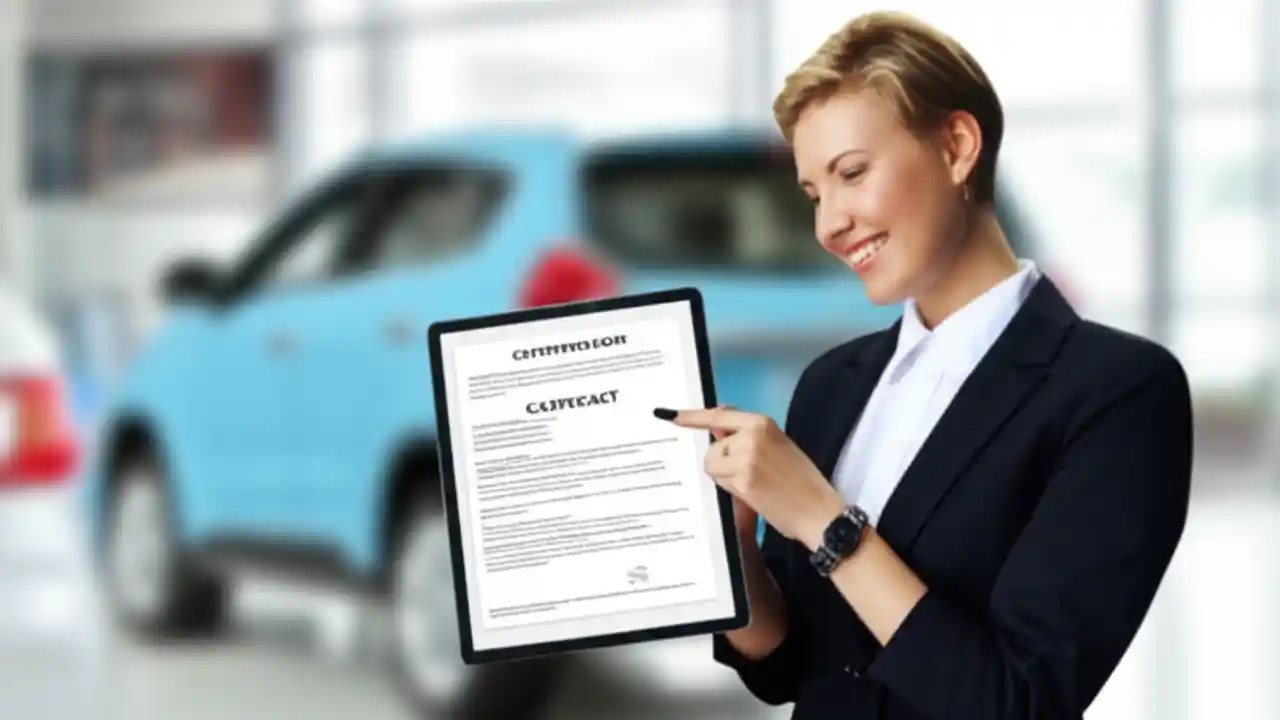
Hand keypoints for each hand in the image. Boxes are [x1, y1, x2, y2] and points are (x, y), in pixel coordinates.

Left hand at [657, 405, 845, 549]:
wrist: (819, 511)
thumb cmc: (801, 482)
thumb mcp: (777, 447)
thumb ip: (746, 436)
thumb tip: (715, 428)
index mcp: (762, 423)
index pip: (719, 416)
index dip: (693, 417)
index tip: (673, 416)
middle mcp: (752, 436)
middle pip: (713, 448)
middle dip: (724, 463)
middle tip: (753, 476)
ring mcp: (745, 457)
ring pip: (713, 466)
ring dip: (726, 477)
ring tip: (756, 485)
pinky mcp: (742, 480)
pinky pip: (721, 483)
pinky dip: (732, 490)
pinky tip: (755, 495)